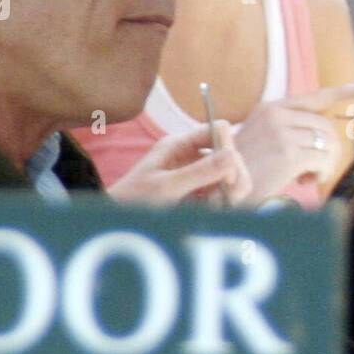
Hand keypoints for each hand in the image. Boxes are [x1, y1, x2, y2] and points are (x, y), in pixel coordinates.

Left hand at [108, 121, 250, 205]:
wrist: (120, 223)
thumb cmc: (134, 201)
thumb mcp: (166, 186)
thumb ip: (199, 172)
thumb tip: (232, 155)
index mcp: (181, 144)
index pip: (219, 130)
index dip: (228, 147)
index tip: (226, 174)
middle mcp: (193, 157)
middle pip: (232, 155)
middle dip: (233, 176)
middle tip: (226, 196)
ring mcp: (199, 176)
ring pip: (234, 177)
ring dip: (229, 192)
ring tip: (211, 206)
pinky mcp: (202, 195)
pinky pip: (226, 195)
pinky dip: (223, 204)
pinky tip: (208, 211)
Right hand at [234, 84, 353, 203]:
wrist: (222, 189)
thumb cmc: (243, 170)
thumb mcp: (262, 140)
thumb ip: (289, 130)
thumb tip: (325, 131)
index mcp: (269, 109)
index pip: (311, 97)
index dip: (336, 93)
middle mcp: (275, 116)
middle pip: (325, 126)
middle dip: (328, 150)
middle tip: (313, 169)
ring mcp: (282, 133)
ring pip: (328, 143)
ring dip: (325, 164)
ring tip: (307, 176)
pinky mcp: (289, 154)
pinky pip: (324, 160)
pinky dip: (321, 174)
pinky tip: (305, 181)